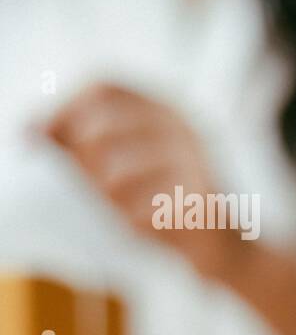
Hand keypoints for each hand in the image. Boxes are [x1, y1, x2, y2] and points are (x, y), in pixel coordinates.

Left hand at [43, 82, 242, 277]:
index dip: (63, 108)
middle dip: (81, 161)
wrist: (227, 247)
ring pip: (113, 173)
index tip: (37, 136)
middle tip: (93, 187)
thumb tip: (30, 131)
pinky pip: (139, 210)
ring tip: (126, 211)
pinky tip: (149, 225)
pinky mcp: (200, 199)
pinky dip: (133, 222)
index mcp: (166, 110)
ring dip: (108, 198)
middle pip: (100, 128)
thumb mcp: (122, 166)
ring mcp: (195, 161)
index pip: (104, 88)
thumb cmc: (164, 205)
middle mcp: (184, 127)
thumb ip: (81, 146)